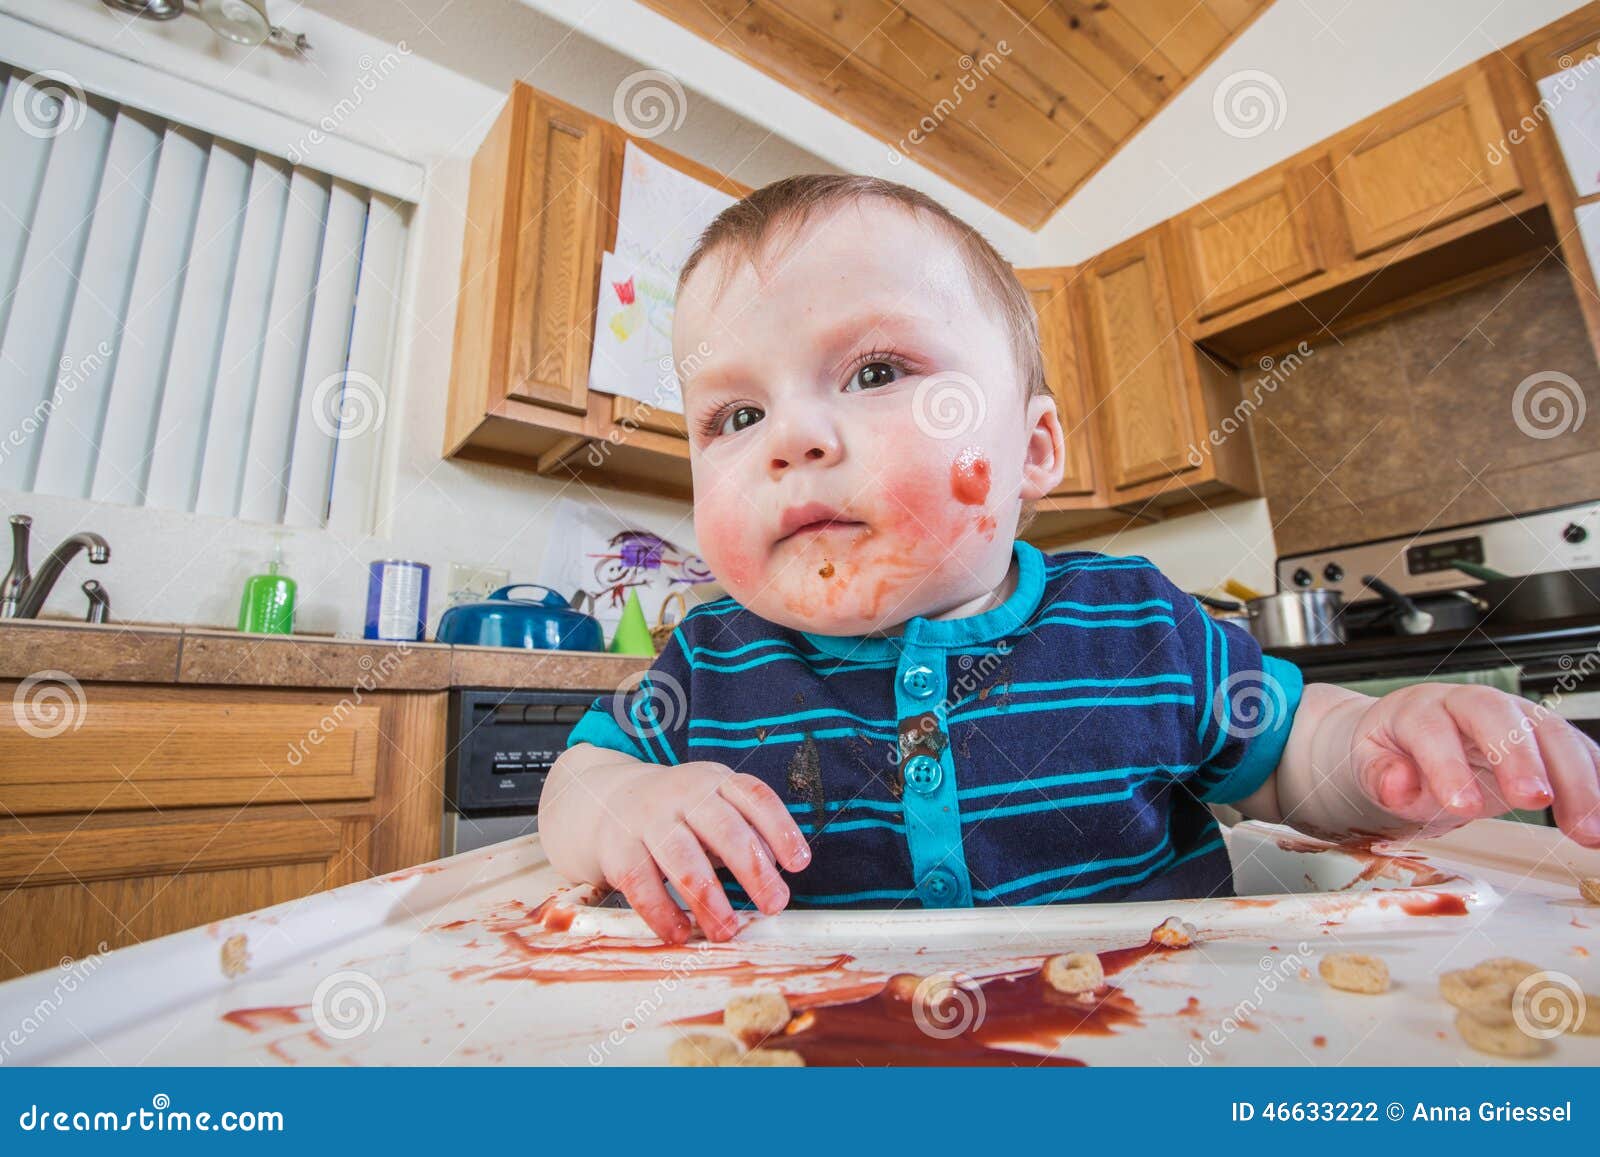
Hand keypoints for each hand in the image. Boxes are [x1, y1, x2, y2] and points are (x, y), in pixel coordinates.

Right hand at [592, 762, 810, 942]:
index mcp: (716, 781)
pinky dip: (662, 913)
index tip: (799, 864)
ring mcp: (648, 820)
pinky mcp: (620, 849)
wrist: (609, 801)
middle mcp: (683, 794)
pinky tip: (680, 933)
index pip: (755, 797)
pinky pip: (642, 884)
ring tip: (728, 931)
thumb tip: (773, 869)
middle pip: (724, 830)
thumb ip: (747, 833)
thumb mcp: (716, 808)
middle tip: (774, 905)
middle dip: (753, 871)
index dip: (780, 829)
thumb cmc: (681, 814)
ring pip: (683, 860)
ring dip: (709, 900)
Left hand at [1348, 683, 1599, 845]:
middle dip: (1521, 759)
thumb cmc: (1394, 749)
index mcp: (1421, 709)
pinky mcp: (1547, 737)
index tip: (1462, 807)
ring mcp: (1516, 716)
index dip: (1449, 767)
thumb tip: (1396, 785)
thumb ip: (1380, 776)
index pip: (1435, 732)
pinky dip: (1598, 784)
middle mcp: (1472, 704)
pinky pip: (1581, 752)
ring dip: (1577, 781)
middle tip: (1534, 801)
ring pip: (1552, 733)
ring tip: (1587, 830)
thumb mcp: (1368, 762)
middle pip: (1502, 719)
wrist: (1411, 736)